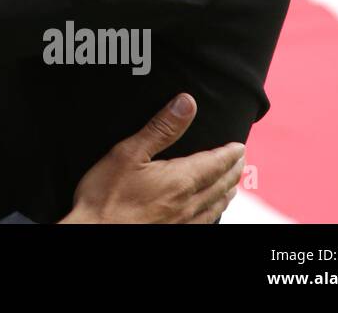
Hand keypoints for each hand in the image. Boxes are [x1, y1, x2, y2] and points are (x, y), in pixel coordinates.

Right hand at [59, 93, 244, 223]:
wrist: (96, 232)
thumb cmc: (106, 195)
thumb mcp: (129, 152)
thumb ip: (160, 128)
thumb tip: (187, 103)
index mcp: (180, 180)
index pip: (215, 163)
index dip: (229, 153)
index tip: (239, 145)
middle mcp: (188, 204)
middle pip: (220, 185)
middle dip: (232, 171)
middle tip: (241, 160)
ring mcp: (183, 223)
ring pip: (215, 206)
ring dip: (227, 192)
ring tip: (232, 184)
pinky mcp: (174, 234)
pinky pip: (204, 223)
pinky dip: (214, 212)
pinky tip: (210, 212)